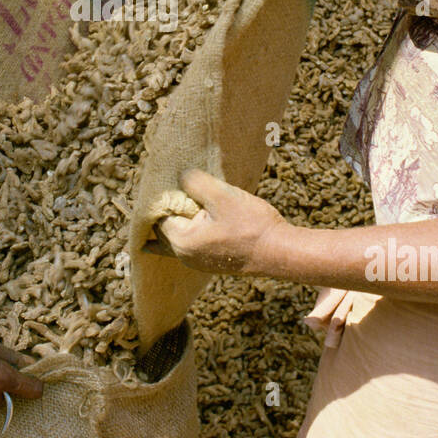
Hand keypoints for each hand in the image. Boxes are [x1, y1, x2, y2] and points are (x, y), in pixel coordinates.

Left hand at [150, 169, 292, 275]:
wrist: (280, 252)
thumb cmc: (252, 226)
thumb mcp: (222, 196)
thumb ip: (195, 182)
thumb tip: (181, 176)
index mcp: (181, 242)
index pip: (157, 214)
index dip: (164, 196)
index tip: (176, 180)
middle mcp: (184, 256)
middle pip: (163, 226)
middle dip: (169, 207)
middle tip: (180, 186)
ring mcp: (197, 261)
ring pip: (177, 234)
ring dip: (182, 216)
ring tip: (193, 197)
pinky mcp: (210, 260)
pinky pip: (191, 241)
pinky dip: (191, 227)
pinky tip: (201, 214)